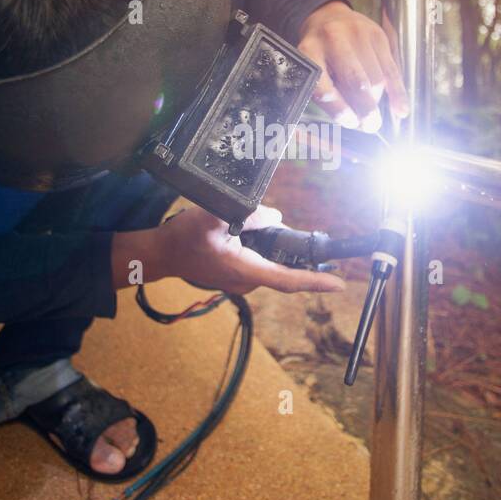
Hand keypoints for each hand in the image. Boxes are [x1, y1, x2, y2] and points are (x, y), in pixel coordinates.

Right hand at [113, 205, 343, 294]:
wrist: (161, 253)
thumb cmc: (183, 238)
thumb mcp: (215, 217)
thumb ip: (250, 215)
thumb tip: (275, 216)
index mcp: (246, 271)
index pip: (288, 280)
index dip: (315, 282)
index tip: (339, 284)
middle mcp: (247, 281)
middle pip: (283, 266)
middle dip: (292, 248)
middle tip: (299, 232)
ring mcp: (241, 280)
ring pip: (270, 262)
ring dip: (275, 245)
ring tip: (264, 225)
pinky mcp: (236, 274)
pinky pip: (259, 261)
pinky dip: (263, 247)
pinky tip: (252, 231)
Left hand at [297, 0, 409, 131]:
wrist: (330, 18)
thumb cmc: (321, 53)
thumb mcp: (314, 69)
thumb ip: (329, 94)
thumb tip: (357, 122)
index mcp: (310, 52)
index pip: (325, 89)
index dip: (340, 112)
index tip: (351, 123)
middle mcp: (333, 40)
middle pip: (357, 83)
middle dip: (366, 110)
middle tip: (370, 126)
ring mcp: (357, 34)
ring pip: (376, 78)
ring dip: (377, 100)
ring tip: (372, 111)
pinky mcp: (377, 35)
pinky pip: (392, 69)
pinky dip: (398, 92)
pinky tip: (401, 110)